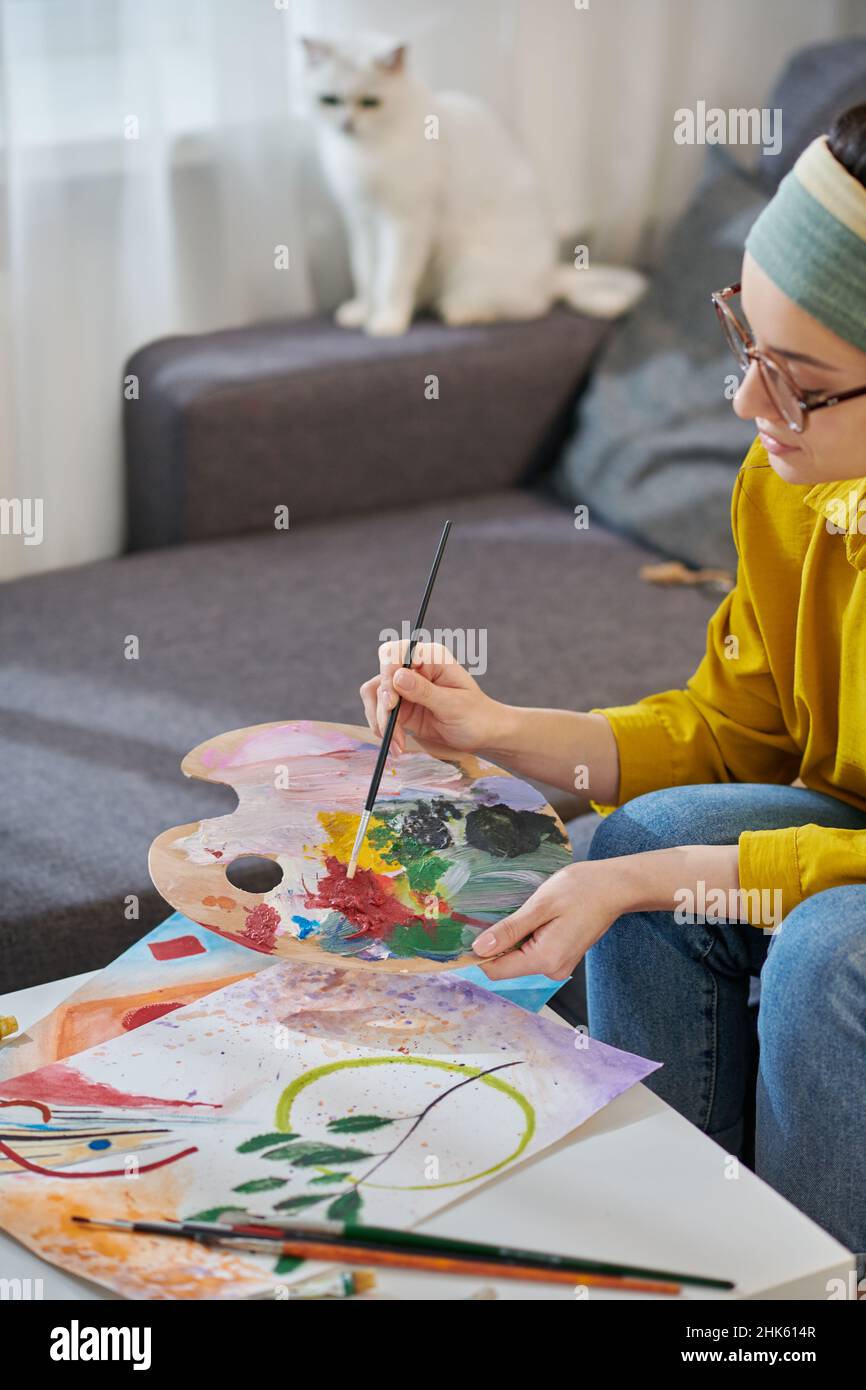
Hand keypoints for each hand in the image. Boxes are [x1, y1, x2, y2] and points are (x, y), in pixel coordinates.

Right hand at [359, 639, 512, 756]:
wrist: (482, 735)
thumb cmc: (476, 716)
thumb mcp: (453, 705)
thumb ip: (425, 691)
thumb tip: (397, 676)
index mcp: (431, 658)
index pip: (396, 652)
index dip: (387, 673)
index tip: (391, 703)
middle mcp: (414, 668)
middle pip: (381, 675)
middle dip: (382, 705)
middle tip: (390, 729)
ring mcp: (405, 688)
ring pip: (376, 696)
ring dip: (380, 721)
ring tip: (397, 744)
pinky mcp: (400, 707)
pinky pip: (379, 713)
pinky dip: (383, 730)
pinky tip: (398, 744)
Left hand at [471, 859, 627, 979]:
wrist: (614, 887)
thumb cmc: (581, 890)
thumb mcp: (540, 905)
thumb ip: (510, 930)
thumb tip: (480, 948)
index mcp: (545, 959)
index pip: (496, 970)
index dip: (477, 954)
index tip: (464, 931)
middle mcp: (552, 970)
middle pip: (506, 965)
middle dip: (495, 943)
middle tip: (493, 911)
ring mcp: (558, 965)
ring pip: (518, 958)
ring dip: (510, 938)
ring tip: (520, 910)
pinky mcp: (561, 957)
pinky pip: (531, 953)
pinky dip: (524, 937)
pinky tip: (531, 917)